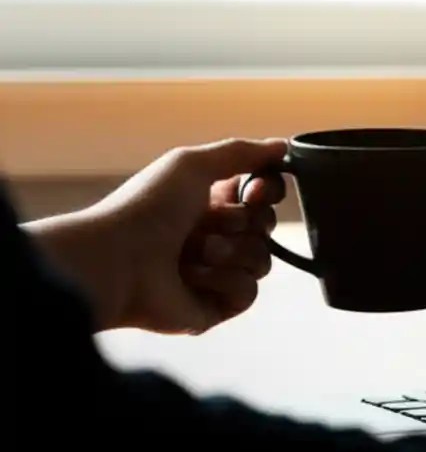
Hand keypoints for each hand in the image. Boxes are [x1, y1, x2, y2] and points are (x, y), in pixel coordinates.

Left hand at [26, 138, 286, 333]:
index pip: (262, 195)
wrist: (117, 261)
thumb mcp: (193, 164)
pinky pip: (249, 291)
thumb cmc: (147, 208)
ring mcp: (216, 273)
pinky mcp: (216, 305)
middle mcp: (214, 236)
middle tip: (212, 223)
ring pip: (262, 260)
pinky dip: (223, 281)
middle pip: (266, 226)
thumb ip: (241, 152)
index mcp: (208, 202)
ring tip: (193, 253)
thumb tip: (283, 146)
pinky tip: (193, 278)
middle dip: (243, 223)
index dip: (266, 191)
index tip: (255, 190)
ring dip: (231, 252)